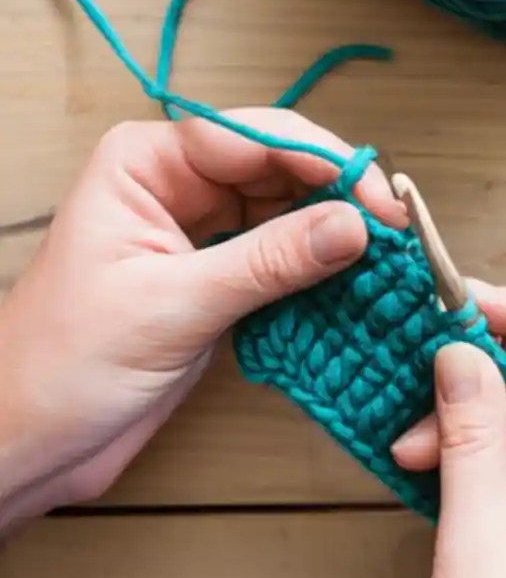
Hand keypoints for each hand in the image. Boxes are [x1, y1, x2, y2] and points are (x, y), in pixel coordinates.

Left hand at [0, 108, 406, 533]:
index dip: (323, 159)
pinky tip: (357, 280)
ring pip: (291, 209)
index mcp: (146, 163)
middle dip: (340, 192)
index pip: (254, 137)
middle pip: (282, 166)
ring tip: (389, 256)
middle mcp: (178, 184)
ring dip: (338, 230)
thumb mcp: (173, 306)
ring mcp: (203, 230)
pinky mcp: (221, 276)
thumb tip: (355, 226)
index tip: (377, 197)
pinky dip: (322, 266)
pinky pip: (286, 254)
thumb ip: (269, 262)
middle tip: (396, 228)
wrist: (32, 440)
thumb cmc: (62, 365)